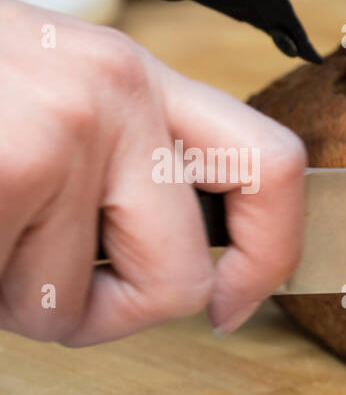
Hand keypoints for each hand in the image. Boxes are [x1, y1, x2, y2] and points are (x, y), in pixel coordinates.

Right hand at [0, 0, 305, 344]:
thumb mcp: (53, 96)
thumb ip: (125, 163)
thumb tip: (198, 271)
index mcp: (135, 78)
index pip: (270, 169)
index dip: (270, 258)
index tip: (232, 304)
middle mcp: (115, 97)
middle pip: (177, 280)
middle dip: (108, 315)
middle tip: (41, 282)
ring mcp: (58, 136)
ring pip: (68, 307)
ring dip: (9, 296)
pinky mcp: (8, 172)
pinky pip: (3, 298)